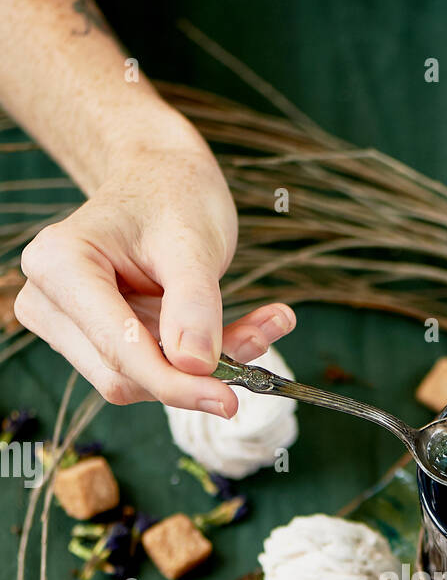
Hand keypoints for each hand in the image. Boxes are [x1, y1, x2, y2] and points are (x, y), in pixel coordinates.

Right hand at [14, 140, 294, 415]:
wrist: (161, 178)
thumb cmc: (171, 193)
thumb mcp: (191, 240)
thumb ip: (193, 303)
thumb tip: (195, 366)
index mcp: (60, 265)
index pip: (119, 350)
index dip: (174, 383)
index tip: (229, 401)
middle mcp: (50, 300)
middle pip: (125, 374)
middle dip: (195, 372)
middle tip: (263, 336)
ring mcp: (70, 325)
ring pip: (142, 380)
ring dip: (204, 367)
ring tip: (262, 324)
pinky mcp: (97, 340)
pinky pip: (151, 370)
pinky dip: (200, 360)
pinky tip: (247, 329)